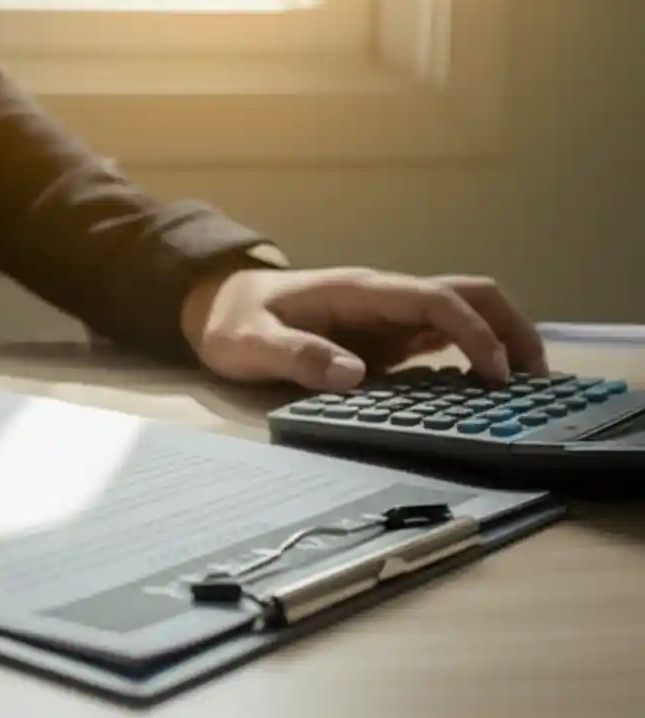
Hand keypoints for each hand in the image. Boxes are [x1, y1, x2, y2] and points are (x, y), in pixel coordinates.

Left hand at [181, 267, 546, 391]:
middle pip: (466, 293)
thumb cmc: (233, 323)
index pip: (432, 299)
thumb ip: (296, 355)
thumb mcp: (250, 343)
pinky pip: (440, 338)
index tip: (494, 373)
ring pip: (461, 312)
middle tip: (535, 376)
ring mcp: (387, 316)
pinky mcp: (384, 337)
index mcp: (358, 292)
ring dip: (498, 338)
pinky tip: (483, 390)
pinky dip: (472, 356)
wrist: (218, 307)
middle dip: (508, 326)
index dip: (471, 331)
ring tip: (524, 385)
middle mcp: (382, 298)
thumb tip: (353, 375)